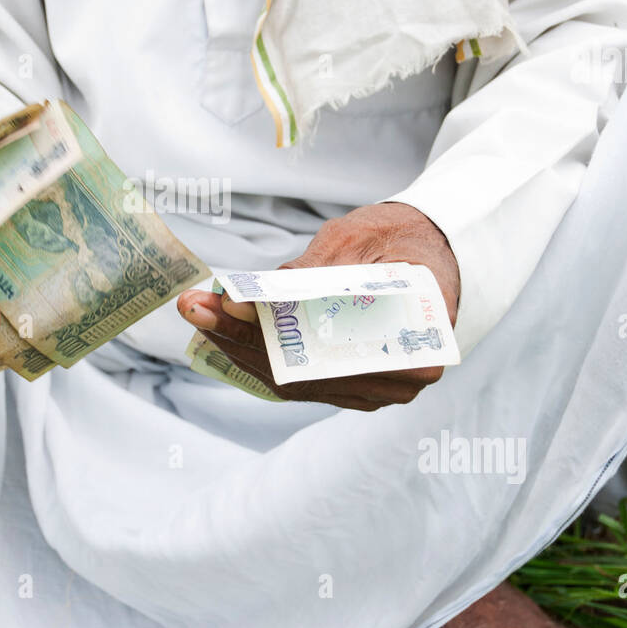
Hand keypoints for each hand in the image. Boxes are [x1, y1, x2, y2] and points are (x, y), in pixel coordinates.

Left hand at [176, 202, 459, 409]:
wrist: (432, 249)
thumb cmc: (401, 237)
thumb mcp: (358, 240)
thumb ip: (309, 271)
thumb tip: (247, 297)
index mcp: (417, 348)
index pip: (327, 351)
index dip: (270, 333)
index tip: (225, 302)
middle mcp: (398, 382)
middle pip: (303, 373)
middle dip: (239, 338)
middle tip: (194, 306)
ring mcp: (373, 390)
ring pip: (293, 381)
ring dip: (239, 346)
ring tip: (200, 311)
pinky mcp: (351, 386)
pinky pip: (297, 378)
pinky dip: (258, 352)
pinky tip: (225, 326)